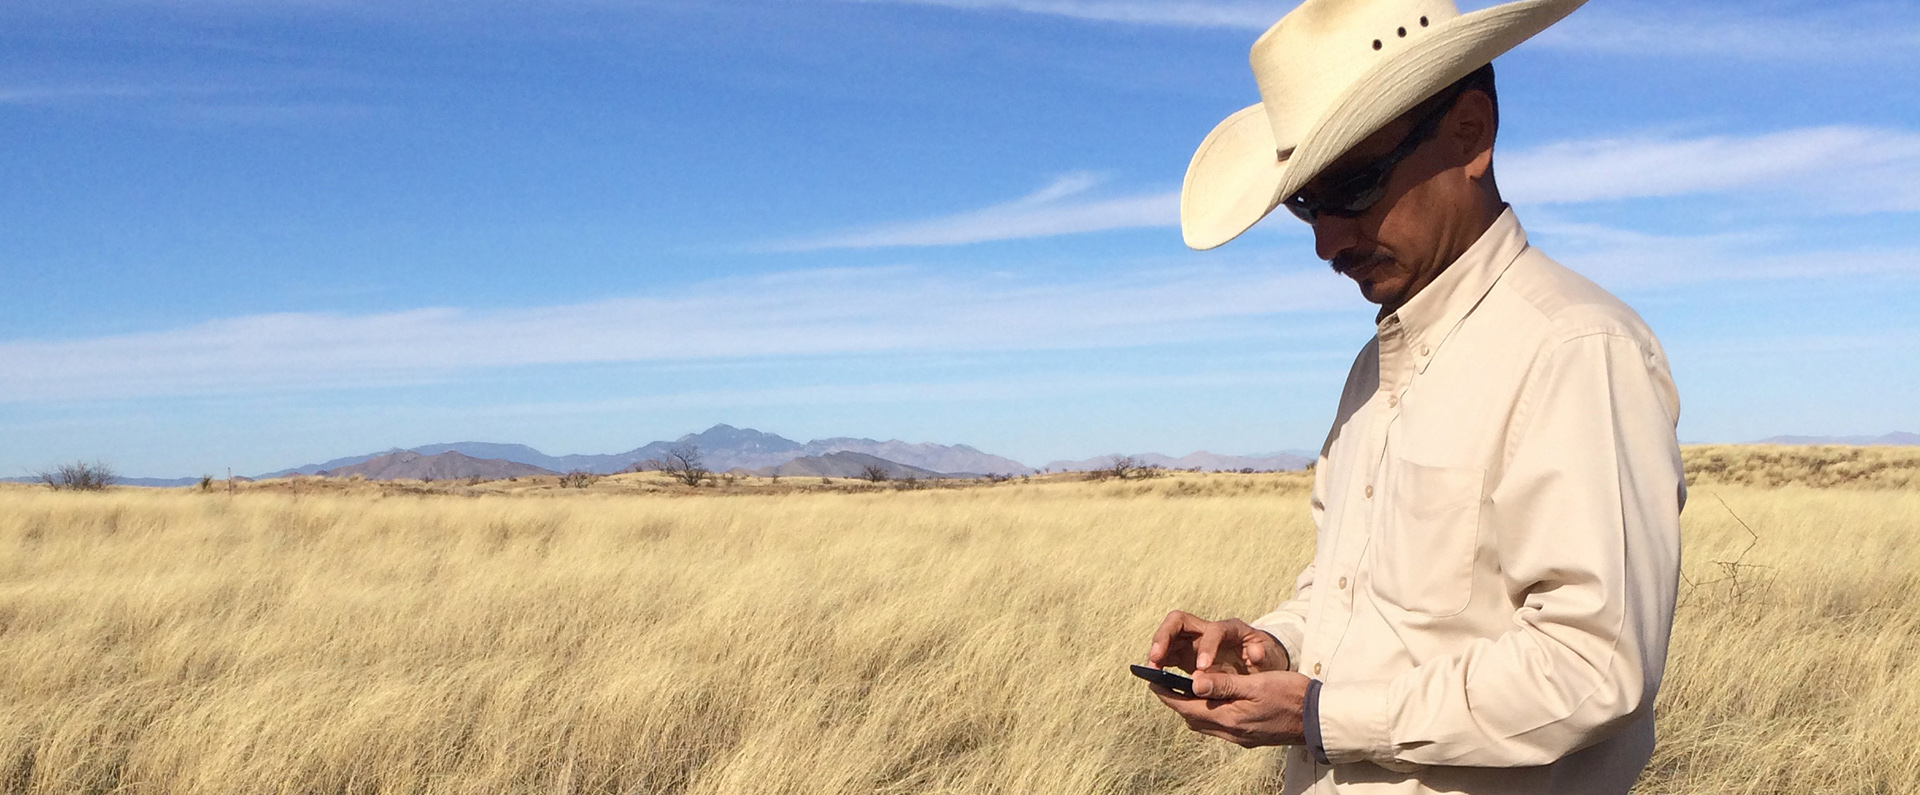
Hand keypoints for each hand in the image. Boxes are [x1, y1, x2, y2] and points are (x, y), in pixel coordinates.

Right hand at [1146, 611, 1289, 674]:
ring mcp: (1193, 641)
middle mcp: (1207, 630)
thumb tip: (1255, 652)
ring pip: (1168, 635)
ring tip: (1151, 671)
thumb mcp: (1270, 657)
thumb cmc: (1266, 659)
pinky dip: (1158, 663)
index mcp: (1230, 629)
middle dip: (1165, 636)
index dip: (1207, 647)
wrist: (1260, 663)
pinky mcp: (1185, 654)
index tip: (1202, 669)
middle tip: (1156, 657)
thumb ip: (1263, 654)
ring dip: (1157, 650)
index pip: (1213, 630)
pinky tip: (1154, 678)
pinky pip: (1166, 654)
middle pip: (1178, 621)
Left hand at [1151, 669, 1310, 747]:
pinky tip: (1213, 699)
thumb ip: (1224, 684)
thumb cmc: (1291, 696)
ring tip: (1185, 688)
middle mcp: (1231, 732)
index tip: (1151, 680)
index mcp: (1230, 718)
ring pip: (1204, 723)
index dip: (1167, 694)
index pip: (1187, 708)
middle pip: (1192, 718)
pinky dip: (1208, 711)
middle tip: (1164, 682)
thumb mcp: (1257, 684)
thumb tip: (1193, 681)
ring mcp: (1240, 737)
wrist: (1319, 718)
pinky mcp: (1249, 736)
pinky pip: (1219, 725)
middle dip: (1176, 701)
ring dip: (1192, 707)